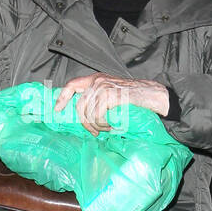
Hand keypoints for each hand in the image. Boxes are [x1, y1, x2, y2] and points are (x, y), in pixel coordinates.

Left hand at [54, 74, 169, 135]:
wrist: (154, 95)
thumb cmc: (135, 98)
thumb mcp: (113, 94)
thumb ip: (99, 99)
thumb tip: (85, 114)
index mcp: (97, 78)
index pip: (72, 84)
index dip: (62, 97)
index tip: (57, 109)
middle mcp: (97, 81)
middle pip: (79, 105)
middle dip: (85, 123)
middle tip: (94, 132)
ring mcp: (103, 87)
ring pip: (88, 113)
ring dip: (97, 126)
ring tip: (106, 129)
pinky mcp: (110, 96)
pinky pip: (98, 116)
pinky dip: (103, 125)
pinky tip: (112, 126)